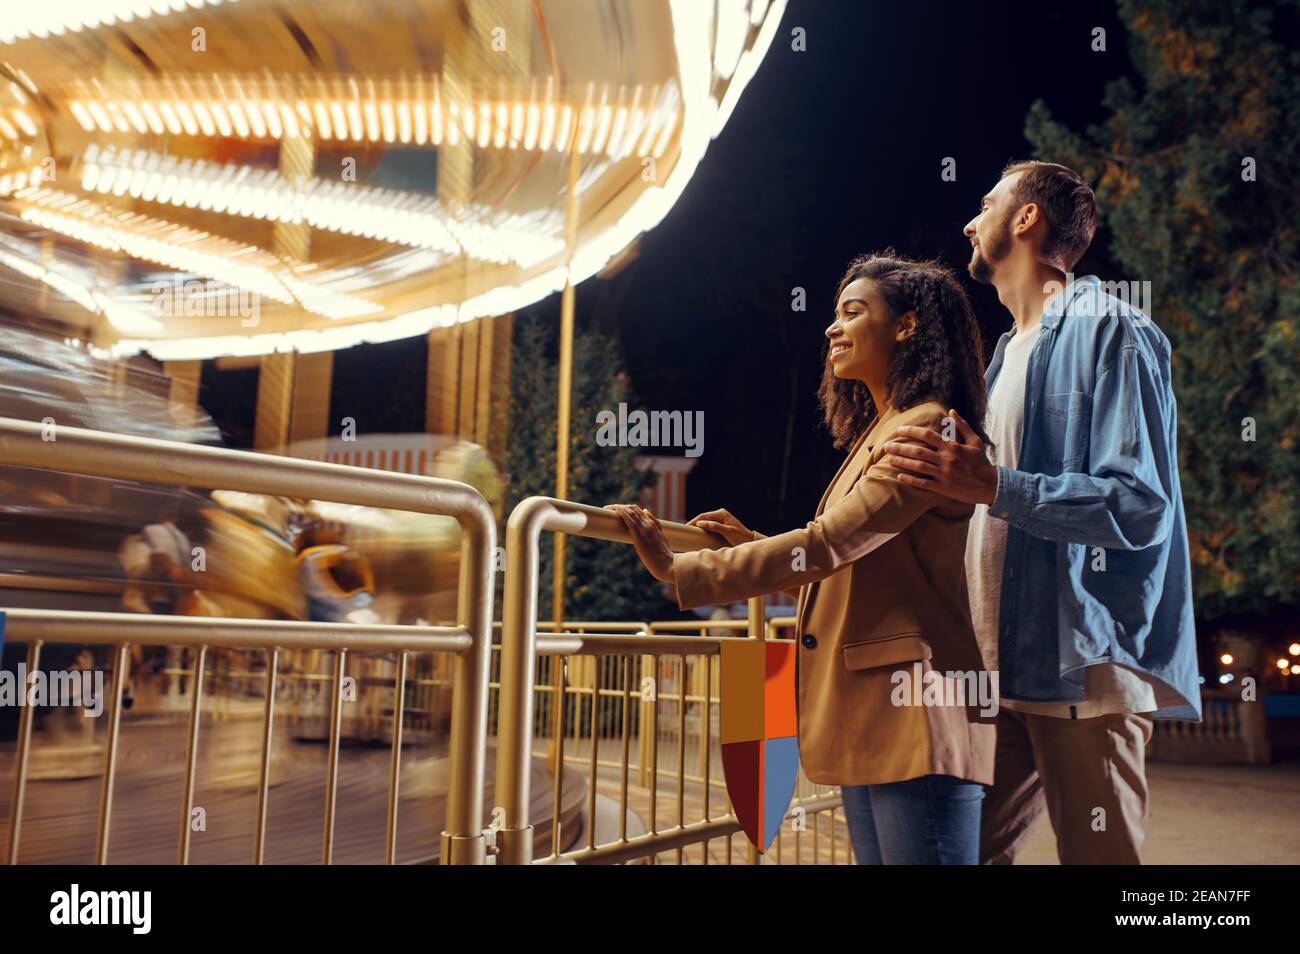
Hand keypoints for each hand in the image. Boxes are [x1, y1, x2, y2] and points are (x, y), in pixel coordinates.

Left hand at [605, 504, 675, 582]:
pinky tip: (612, 510)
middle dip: (621, 507)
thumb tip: (650, 528)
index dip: (630, 509)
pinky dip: (619, 511)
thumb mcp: (662, 545)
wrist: (669, 566)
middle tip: (610, 510)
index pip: (641, 512)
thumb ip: (657, 535)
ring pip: (630, 511)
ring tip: (607, 509)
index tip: (621, 511)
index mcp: (655, 526)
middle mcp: (649, 524)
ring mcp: (644, 528)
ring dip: (617, 507)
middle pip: (634, 509)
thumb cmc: (665, 560)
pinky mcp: (638, 534)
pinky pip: (628, 518)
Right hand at [687, 508, 754, 546]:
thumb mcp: (727, 532)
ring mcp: (720, 519)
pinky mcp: (720, 525)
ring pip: (705, 522)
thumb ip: (714, 526)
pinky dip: (702, 529)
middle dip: (694, 523)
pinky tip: (697, 533)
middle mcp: (720, 514)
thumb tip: (700, 523)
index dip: (694, 521)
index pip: (704, 516)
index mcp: (722, 513)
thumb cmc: (740, 537)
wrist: (749, 541)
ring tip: (689, 532)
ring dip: (697, 526)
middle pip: (703, 518)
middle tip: (685, 530)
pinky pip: (708, 526)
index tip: (686, 527)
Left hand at [881, 408, 997, 505]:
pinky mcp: (943, 488)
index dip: (911, 431)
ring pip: (918, 467)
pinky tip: (899, 476)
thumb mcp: (975, 441)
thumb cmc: (981, 462)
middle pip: (918, 452)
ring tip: (889, 459)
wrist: (989, 485)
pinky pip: (923, 483)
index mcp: (952, 447)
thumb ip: (962, 426)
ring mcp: (943, 474)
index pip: (927, 436)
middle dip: (900, 448)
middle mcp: (946, 460)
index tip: (899, 430)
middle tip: (886, 446)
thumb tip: (951, 411)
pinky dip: (911, 479)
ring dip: (901, 462)